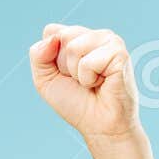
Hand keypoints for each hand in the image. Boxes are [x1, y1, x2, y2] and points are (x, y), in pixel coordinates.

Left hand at [28, 24, 138, 141]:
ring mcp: (110, 41)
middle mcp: (95, 35)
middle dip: (64, 65)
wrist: (99, 126)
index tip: (65, 75)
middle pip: (62, 36)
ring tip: (92, 82)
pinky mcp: (119, 52)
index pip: (51, 32)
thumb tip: (52, 36)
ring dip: (77, 73)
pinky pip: (89, 61)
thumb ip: (38, 56)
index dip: (50, 58)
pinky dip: (89, 78)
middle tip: (79, 80)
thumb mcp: (45, 80)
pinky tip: (102, 83)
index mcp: (78, 37)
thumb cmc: (75, 103)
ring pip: (75, 47)